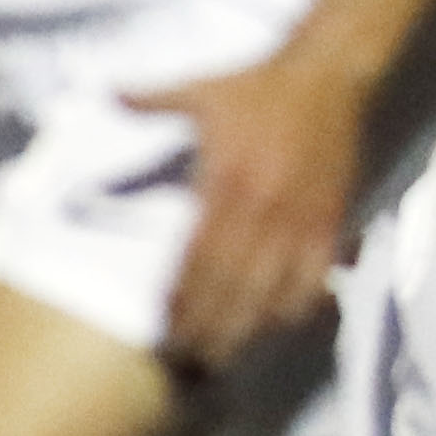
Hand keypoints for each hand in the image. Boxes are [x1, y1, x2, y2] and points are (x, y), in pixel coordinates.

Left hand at [134, 45, 371, 369]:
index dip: (182, 298)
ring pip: (273, 288)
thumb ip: (152, 100)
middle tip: (191, 361)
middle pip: (231, 285)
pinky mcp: (331, 218)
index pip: (197, 257)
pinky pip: (317, 275)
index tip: (166, 329)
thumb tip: (104, 94)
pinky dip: (302, 303)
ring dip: (250, 327)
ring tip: (229, 356)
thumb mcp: (202, 89)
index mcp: (224, 182)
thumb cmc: (259, 85)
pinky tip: (285, 324)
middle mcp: (261, 207)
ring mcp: (299, 217)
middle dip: (210, 327)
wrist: (328, 74)